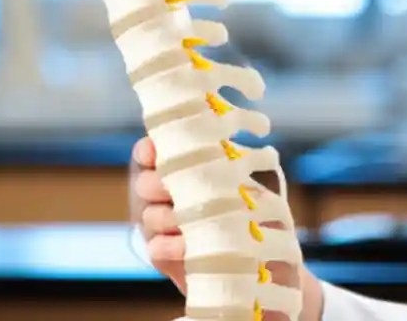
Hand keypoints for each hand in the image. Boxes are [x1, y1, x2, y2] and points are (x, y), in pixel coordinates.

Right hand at [130, 136, 324, 319]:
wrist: (262, 257)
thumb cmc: (255, 210)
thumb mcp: (246, 183)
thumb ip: (230, 165)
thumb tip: (232, 149)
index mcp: (182, 169)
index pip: (150, 153)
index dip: (149, 151)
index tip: (155, 153)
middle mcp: (165, 195)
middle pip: (144, 183)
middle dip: (161, 185)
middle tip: (178, 189)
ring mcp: (161, 226)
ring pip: (149, 215)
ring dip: (170, 217)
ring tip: (196, 220)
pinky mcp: (164, 255)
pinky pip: (154, 247)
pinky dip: (170, 246)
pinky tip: (188, 246)